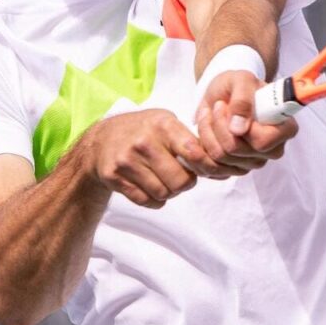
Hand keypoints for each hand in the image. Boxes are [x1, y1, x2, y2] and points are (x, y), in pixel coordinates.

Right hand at [85, 110, 204, 207]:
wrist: (101, 139)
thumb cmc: (144, 131)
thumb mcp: (166, 123)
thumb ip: (192, 141)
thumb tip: (224, 171)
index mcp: (163, 125)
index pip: (194, 153)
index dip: (204, 167)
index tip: (201, 168)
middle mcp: (144, 141)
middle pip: (180, 181)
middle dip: (185, 184)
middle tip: (180, 177)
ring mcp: (127, 160)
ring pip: (163, 193)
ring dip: (168, 193)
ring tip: (164, 180)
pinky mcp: (114, 176)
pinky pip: (145, 201)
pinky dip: (153, 200)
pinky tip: (149, 187)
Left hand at [193, 69, 297, 175]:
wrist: (223, 96)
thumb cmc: (237, 85)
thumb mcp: (241, 80)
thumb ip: (243, 100)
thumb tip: (239, 129)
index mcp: (284, 129)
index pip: (262, 142)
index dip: (241, 128)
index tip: (226, 105)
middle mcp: (272, 150)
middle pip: (235, 150)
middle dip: (217, 125)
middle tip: (216, 106)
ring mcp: (253, 162)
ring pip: (219, 157)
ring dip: (206, 131)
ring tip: (207, 113)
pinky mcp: (234, 169)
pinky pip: (210, 167)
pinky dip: (199, 147)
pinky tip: (201, 129)